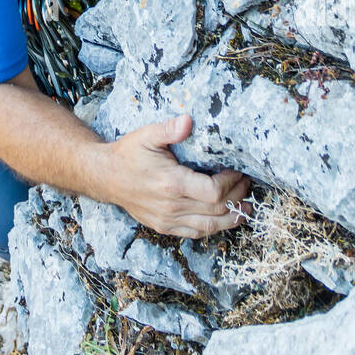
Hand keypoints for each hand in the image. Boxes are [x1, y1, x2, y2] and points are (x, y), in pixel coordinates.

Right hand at [107, 113, 251, 239]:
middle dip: (237, 198)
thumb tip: (188, 120)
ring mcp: (168, 220)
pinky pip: (195, 233)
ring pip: (209, 227)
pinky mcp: (165, 227)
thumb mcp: (146, 135)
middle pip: (216, 210)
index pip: (214, 192)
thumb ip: (169, 129)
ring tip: (245, 208)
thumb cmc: (128, 154)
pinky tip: (224, 218)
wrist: (106, 177)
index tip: (238, 171)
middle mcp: (172, 206)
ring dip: (231, 218)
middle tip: (247, 185)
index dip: (231, 183)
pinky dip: (214, 228)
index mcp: (172, 183)